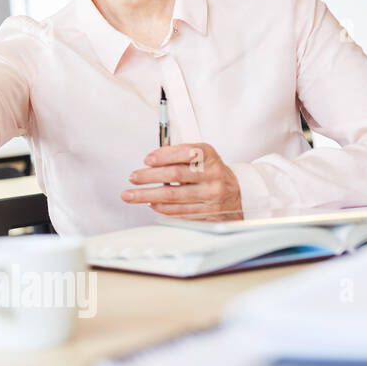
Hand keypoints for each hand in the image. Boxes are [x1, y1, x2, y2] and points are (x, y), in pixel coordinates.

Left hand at [121, 143, 241, 215]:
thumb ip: (178, 153)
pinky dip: (161, 207)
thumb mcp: (201, 156)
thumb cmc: (210, 172)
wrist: (235, 194)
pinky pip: (179, 211)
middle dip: (149, 177)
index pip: (187, 153)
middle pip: (175, 175)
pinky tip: (150, 203)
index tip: (147, 159)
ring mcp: (211, 195)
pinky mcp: (208, 212)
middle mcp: (213, 175)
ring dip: (147, 195)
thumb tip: (152, 157)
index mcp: (210, 157)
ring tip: (131, 195)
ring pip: (173, 196)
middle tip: (133, 178)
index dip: (165, 155)